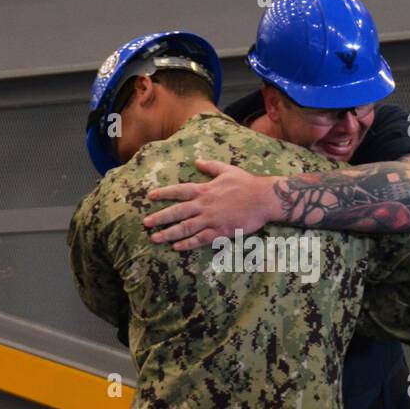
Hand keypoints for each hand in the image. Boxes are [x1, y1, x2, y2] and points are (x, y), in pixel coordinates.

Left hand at [143, 160, 278, 249]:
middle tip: (145, 223)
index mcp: (205, 189)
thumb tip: (197, 161)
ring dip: (169, 233)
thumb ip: (210, 166)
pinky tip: (177, 247)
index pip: (179, 191)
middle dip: (159, 217)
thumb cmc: (247, 183)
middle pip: (177, 212)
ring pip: (185, 228)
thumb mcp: (227, 170)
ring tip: (155, 238)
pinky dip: (188, 243)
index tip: (150, 196)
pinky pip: (200, 239)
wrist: (264, 199)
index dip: (164, 193)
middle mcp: (204, 205)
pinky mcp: (220, 231)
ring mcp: (211, 219)